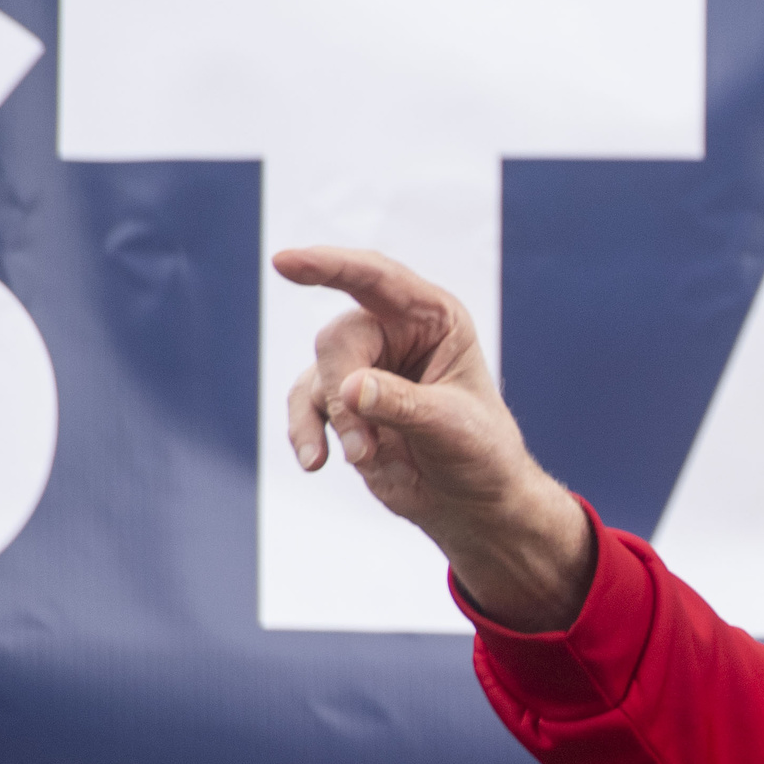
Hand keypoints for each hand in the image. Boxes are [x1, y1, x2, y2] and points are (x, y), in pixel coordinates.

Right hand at [273, 245, 595, 630]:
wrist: (473, 500)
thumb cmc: (479, 453)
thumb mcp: (452, 428)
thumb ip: (403, 405)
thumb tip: (352, 388)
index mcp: (434, 317)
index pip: (377, 280)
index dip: (330, 266)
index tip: (284, 262)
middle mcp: (394, 331)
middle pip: (338, 341)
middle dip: (344, 395)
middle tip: (366, 446)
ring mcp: (363, 364)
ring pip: (318, 376)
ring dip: (334, 422)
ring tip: (365, 458)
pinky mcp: (340, 399)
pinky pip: (304, 405)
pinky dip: (305, 433)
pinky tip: (315, 462)